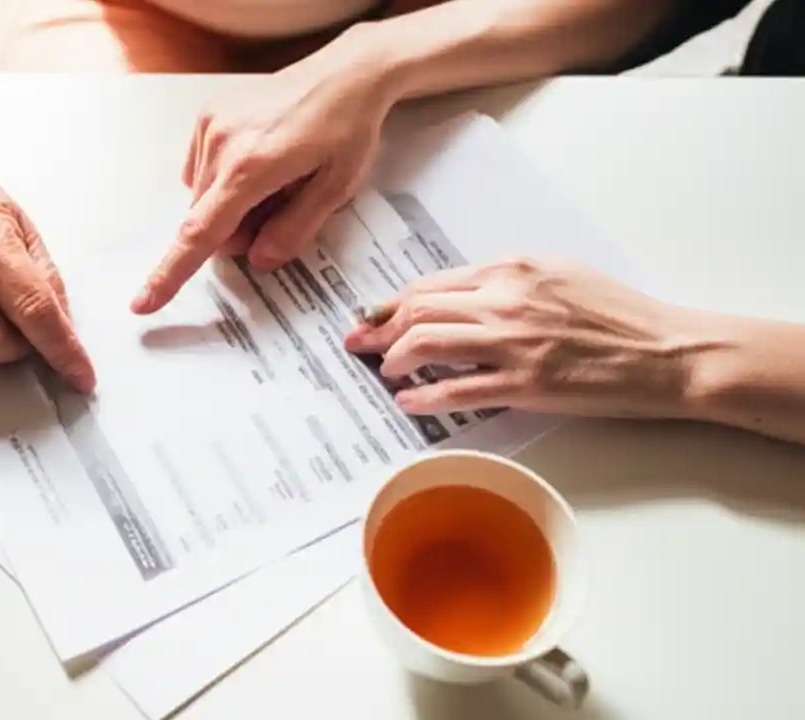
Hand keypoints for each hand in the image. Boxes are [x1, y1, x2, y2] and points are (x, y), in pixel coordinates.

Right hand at [132, 31, 394, 313]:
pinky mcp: (207, 115)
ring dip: (231, 204)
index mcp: (252, 167)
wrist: (345, 74)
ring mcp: (210, 125)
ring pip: (202, 197)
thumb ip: (293, 230)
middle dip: (237, 231)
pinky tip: (257, 161)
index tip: (142, 302)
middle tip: (282, 208)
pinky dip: (223, 180)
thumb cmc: (347, 129)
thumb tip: (256, 260)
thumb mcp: (335, 189)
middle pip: (206, 220)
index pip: (201, 234)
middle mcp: (221, 144)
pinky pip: (200, 171)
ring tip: (276, 177)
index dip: (171, 274)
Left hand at [343, 258, 705, 418]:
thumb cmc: (620, 314)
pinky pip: (458, 390)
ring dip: (395, 360)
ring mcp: (513, 343)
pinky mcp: (525, 384)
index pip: (431, 284)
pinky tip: (409, 403)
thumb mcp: (561, 275)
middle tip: (359, 346)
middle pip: (418, 310)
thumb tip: (464, 296)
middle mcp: (505, 300)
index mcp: (511, 269)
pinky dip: (424, 397)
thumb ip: (510, 281)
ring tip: (386, 373)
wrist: (667, 351)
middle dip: (378, 330)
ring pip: (427, 343)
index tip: (371, 318)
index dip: (392, 304)